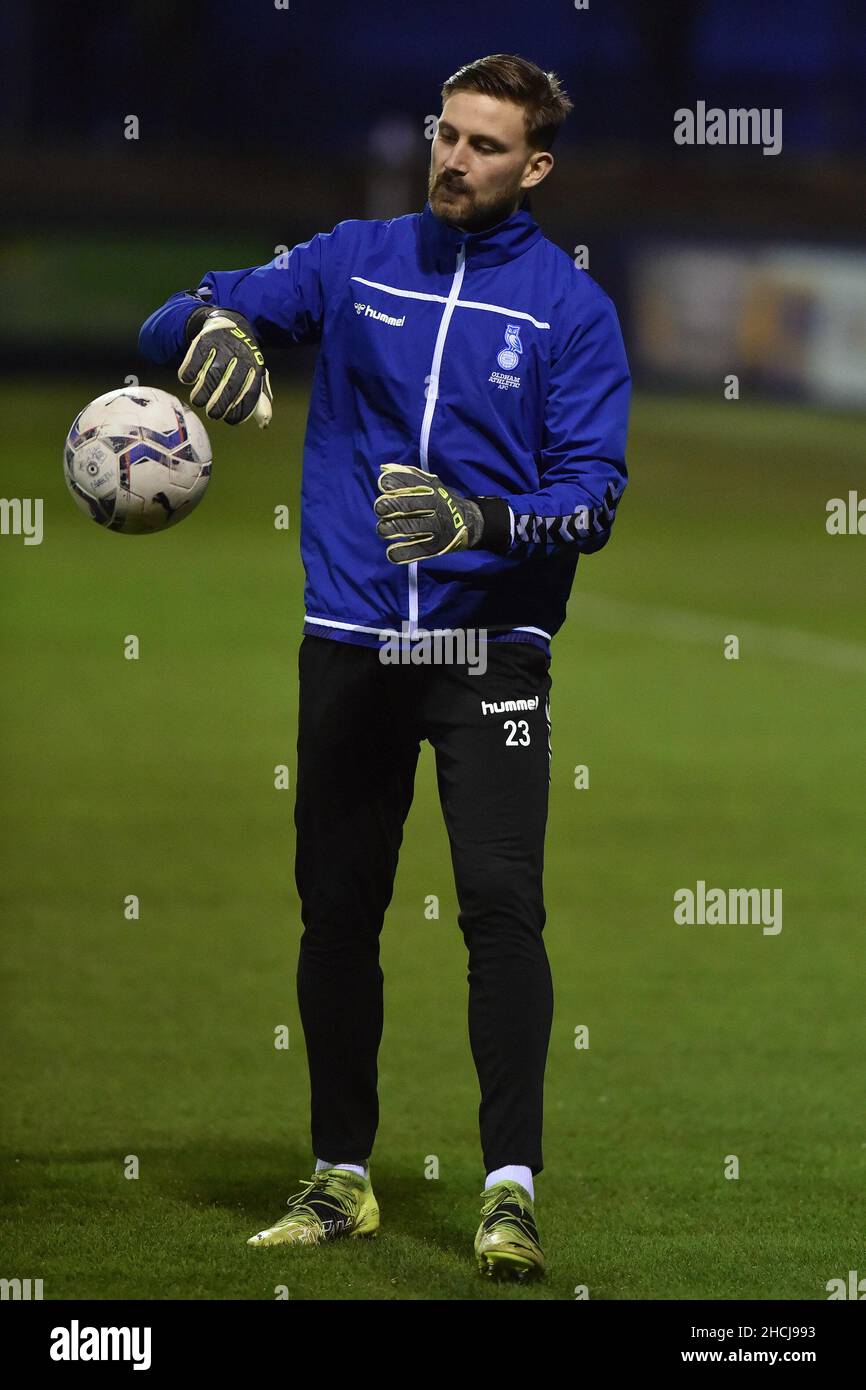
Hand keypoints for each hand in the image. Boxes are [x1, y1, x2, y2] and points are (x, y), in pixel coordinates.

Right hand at [178, 308, 272, 426]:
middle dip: (220, 403)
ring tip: (198, 401)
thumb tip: (264, 423)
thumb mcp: (253, 374)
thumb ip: (258, 397)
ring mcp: (223, 347)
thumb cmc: (242, 358)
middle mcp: (240, 356)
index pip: (250, 392)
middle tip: (212, 414)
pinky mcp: (206, 340)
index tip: (228, 419)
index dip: (239, 409)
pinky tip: (187, 380)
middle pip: (230, 384)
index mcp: (255, 367)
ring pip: (212, 373)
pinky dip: (189, 371)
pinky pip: (196, 358)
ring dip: (203, 391)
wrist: (230, 324)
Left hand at [374, 464, 483, 563]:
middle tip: (379, 507)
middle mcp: (434, 507)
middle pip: (411, 505)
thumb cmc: (440, 500)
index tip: (383, 484)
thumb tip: (384, 469)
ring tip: (382, 529)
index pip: (412, 483)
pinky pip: (418, 550)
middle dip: (393, 505)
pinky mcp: (435, 547)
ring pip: (413, 527)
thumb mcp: (430, 484)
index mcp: (431, 490)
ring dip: (395, 528)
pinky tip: (391, 553)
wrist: (468, 522)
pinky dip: (404, 553)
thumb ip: (407, 476)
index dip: (396, 482)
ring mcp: (436, 528)